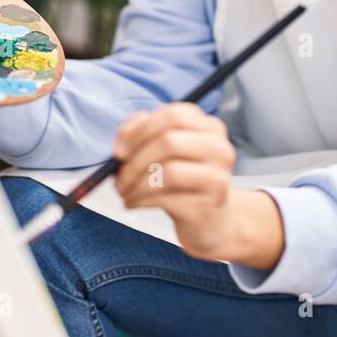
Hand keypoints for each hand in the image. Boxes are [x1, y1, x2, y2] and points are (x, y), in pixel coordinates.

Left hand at [112, 103, 282, 268]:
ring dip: (134, 183)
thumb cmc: (180, 180)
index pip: (173, 115)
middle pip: (168, 141)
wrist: (208, 221)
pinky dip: (140, 200)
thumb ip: (142, 133)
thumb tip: (122, 144)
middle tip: (118, 176)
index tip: (118, 151)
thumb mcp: (163, 152)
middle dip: (134, 160)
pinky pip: (165, 198)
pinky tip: (132, 203)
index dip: (139, 130)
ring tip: (123, 192)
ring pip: (167, 171)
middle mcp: (219, 148)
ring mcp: (217, 177)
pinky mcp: (209, 205)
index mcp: (209, 127)